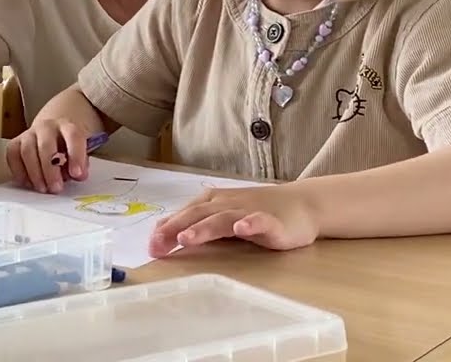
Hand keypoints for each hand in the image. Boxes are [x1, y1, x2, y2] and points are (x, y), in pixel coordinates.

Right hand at [4, 116, 91, 193]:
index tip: (77, 175)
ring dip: (34, 173)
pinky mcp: (15, 142)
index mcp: (67, 127)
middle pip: (45, 145)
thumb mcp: (80, 152)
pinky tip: (28, 183)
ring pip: (27, 151)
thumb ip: (81, 164)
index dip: (76, 155)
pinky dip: (18, 171)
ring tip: (42, 188)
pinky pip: (12, 155)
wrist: (52, 131)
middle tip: (56, 188)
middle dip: (50, 170)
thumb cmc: (67, 146)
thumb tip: (79, 175)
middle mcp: (47, 127)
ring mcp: (29, 133)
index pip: (73, 137)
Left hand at [149, 184, 320, 256]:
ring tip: (186, 238)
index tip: (149, 247)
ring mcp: (249, 212)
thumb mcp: (221, 217)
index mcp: (212, 203)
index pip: (183, 215)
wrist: (302, 203)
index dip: (165, 229)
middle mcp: (226, 205)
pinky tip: (242, 229)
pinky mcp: (272, 222)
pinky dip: (250, 223)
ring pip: (222, 219)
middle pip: (197, 215)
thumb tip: (160, 234)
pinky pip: (260, 221)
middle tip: (157, 244)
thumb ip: (194, 223)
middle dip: (175, 228)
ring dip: (204, 228)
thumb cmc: (255, 211)